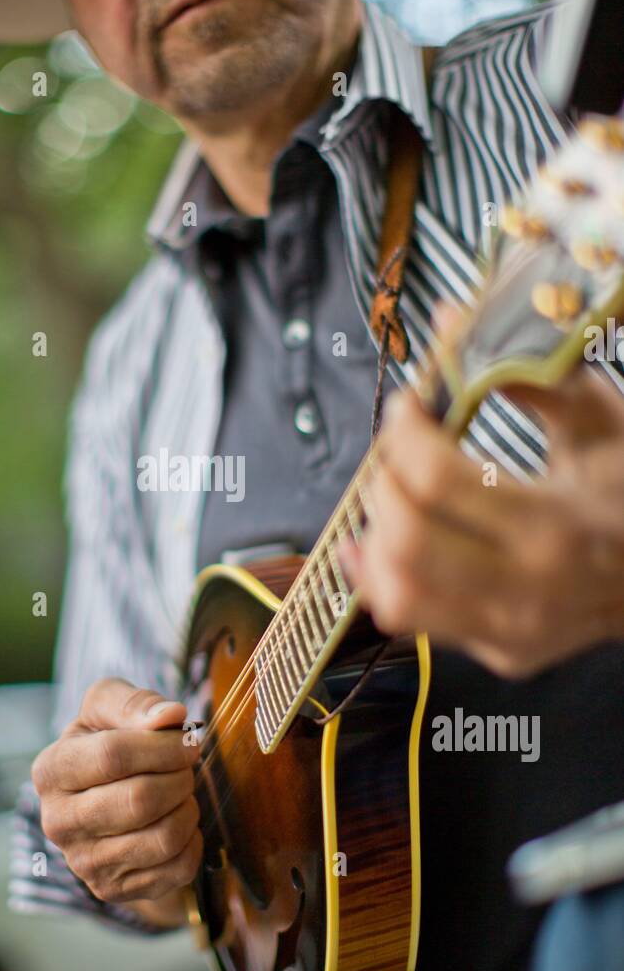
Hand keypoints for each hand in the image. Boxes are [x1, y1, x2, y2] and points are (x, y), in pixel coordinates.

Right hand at [31, 678, 201, 906]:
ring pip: (163, 838)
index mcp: (51, 770)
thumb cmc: (107, 744)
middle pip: (140, 800)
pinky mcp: (112, 889)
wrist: (105, 799)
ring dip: (187, 808)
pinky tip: (177, 822)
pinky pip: (177, 868)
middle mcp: (57, 822)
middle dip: (179, 778)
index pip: (113, 756)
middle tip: (186, 767)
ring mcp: (83, 862)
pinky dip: (191, 840)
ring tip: (181, 793)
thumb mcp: (109, 710)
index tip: (188, 741)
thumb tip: (170, 716)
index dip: (163, 746)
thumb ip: (134, 703)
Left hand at [338, 367, 623, 679]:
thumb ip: (528, 370)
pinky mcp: (495, 651)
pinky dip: (375, 575)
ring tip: (394, 492)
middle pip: (405, 538)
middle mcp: (527, 589)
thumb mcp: (598, 421)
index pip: (438, 480)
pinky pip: (406, 619)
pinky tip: (372, 540)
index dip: (404, 432)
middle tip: (397, 451)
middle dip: (385, 481)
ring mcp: (508, 630)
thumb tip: (452, 319)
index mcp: (556, 526)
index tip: (407, 405)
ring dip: (377, 531)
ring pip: (395, 589)